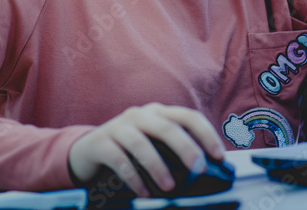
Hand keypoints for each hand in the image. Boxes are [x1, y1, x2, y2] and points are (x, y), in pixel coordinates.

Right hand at [67, 102, 225, 196]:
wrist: (87, 151)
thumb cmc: (129, 150)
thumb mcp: (153, 145)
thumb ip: (174, 152)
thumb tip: (205, 171)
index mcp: (158, 113)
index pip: (188, 116)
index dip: (206, 134)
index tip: (219, 156)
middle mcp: (140, 115)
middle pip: (166, 127)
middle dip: (186, 148)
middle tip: (198, 169)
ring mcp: (118, 127)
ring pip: (141, 143)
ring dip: (158, 166)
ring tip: (170, 187)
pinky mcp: (100, 142)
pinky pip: (119, 159)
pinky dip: (133, 177)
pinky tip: (143, 192)